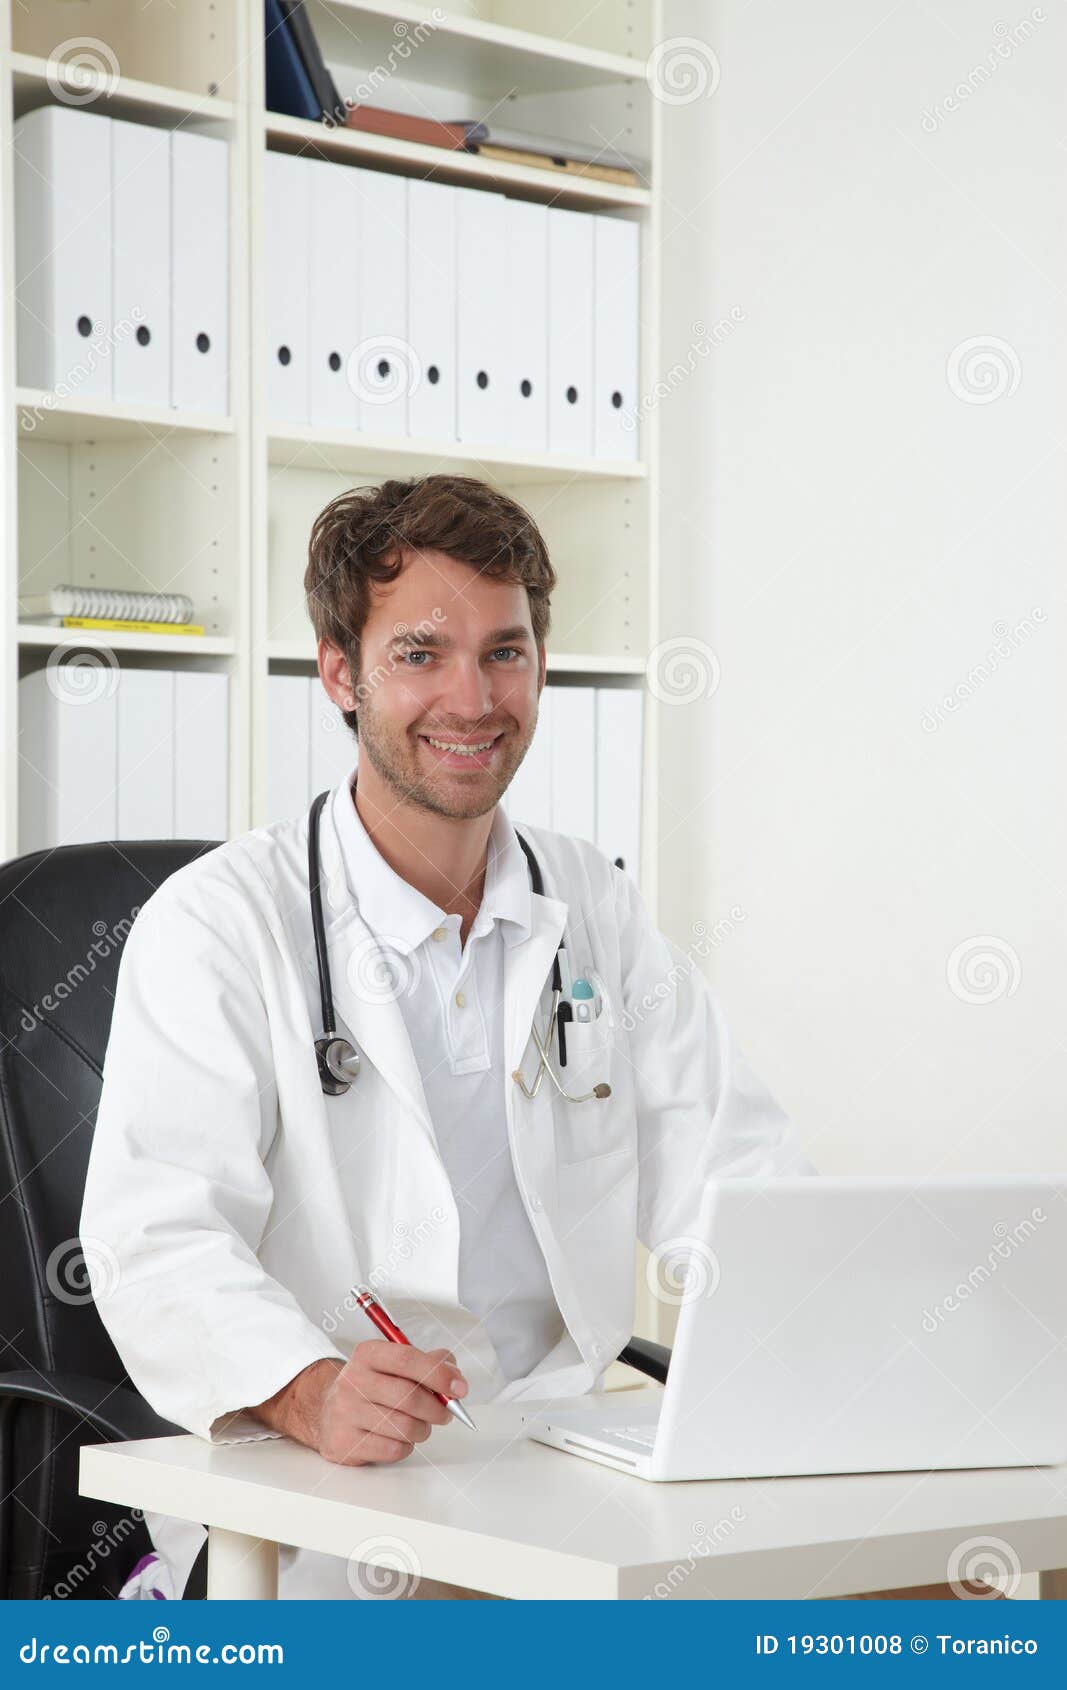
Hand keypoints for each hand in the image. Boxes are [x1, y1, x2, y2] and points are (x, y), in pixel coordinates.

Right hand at [316, 1341, 468, 1466]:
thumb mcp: (393, 1365)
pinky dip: (405, 1446)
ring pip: (404, 1427)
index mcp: (368, 1354)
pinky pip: (392, 1449)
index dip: (438, 1374)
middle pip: (409, 1397)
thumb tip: (455, 1377)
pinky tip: (397, 1437)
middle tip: (445, 1413)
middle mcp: (352, 1380)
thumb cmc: (371, 1388)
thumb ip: (429, 1363)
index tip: (460, 1388)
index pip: (407, 1359)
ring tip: (419, 1426)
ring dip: (422, 1430)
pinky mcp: (344, 1442)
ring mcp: (345, 1413)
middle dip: (437, 1409)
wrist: (326, 1412)